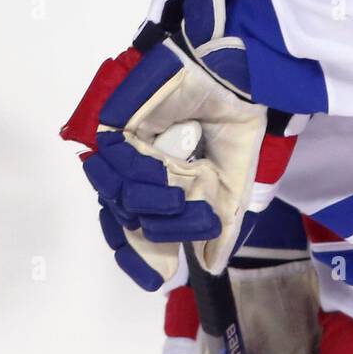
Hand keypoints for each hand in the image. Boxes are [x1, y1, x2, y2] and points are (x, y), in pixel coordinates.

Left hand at [61, 0, 300, 289]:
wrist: (239, 78)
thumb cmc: (236, 119)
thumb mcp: (234, 182)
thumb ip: (221, 224)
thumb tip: (210, 266)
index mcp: (160, 181)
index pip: (134, 228)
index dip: (140, 255)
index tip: (161, 275)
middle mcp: (136, 166)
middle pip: (124, 217)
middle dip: (156, 227)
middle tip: (189, 213)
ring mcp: (123, 145)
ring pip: (117, 193)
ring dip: (150, 201)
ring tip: (181, 191)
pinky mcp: (115, 120)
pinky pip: (112, 159)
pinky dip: (138, 173)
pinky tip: (167, 171)